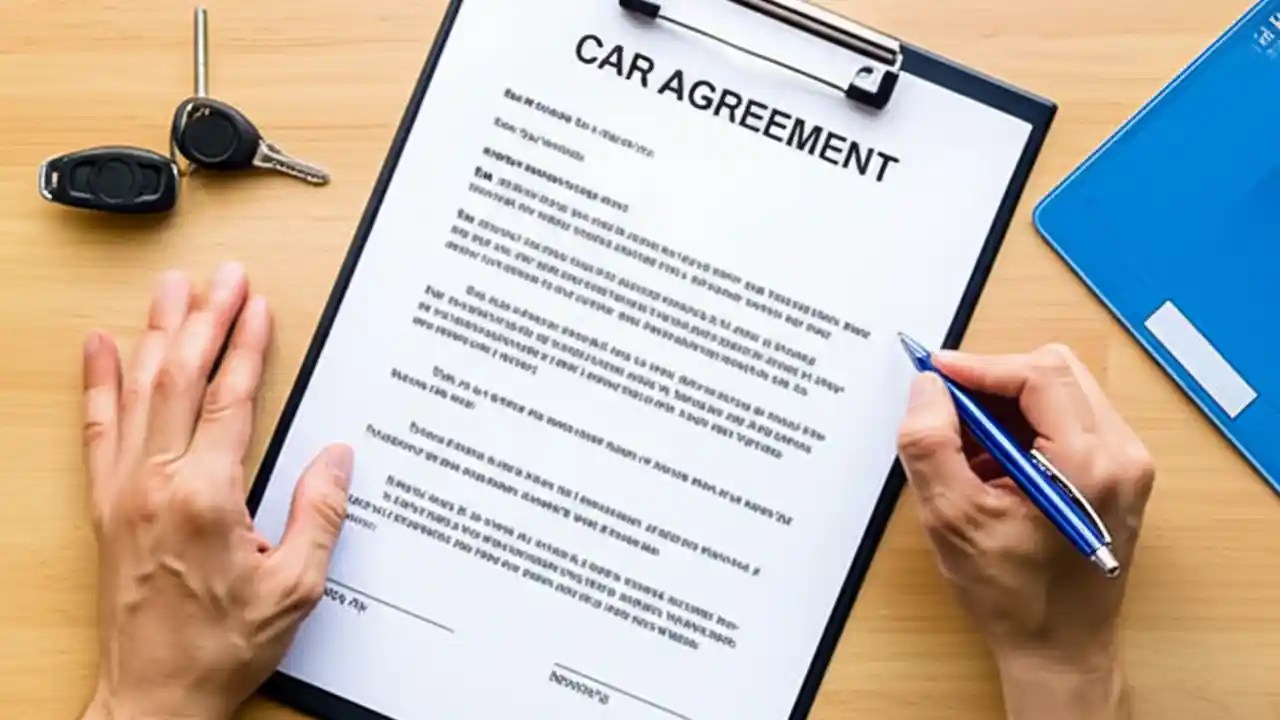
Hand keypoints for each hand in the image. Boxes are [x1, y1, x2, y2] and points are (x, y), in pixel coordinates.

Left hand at [78, 264, 352, 719]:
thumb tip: (336, 457)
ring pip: (139, 391)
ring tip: (171, 289)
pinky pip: (97, 429)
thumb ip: (319, 513)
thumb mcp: (295, 587)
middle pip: (181, 380)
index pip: (231, 400)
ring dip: (158, 333)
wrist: (153, 696)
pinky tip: (102, 348)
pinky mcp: (104, 505)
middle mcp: (156, 483)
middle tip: (222, 277)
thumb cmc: (220, 647)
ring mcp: (123, 490)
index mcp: (207, 497)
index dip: (246, 347)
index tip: (257, 306)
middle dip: (205, 320)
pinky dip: (99, 384)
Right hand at [896, 344, 1153, 719]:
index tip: (935, 372)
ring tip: (969, 446)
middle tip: (948, 407)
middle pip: (1055, 372)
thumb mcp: (952, 519)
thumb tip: (927, 388)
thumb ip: (931, 445)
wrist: (1060, 648)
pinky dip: (1025, 424)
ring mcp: (1127, 462)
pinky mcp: (1119, 471)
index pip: (1038, 375)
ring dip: (1007, 404)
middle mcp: (1122, 455)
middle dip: (994, 380)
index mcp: (1090, 466)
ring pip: (1062, 390)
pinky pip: (1069, 418)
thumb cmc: (1012, 596)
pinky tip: (995, 462)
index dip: (979, 366)